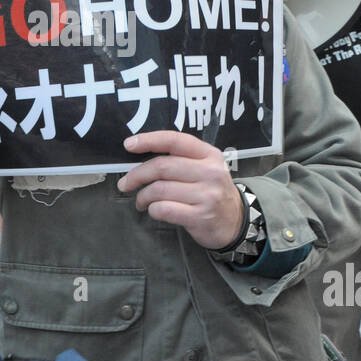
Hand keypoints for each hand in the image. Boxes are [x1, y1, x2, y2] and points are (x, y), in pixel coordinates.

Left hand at [116, 131, 243, 249]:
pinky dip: (152, 210)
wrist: (235, 221)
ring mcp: (206, 195)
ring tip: (141, 201)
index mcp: (209, 154)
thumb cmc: (211, 191)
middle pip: (162, 167)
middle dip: (137, 175)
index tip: (129, 145)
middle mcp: (210, 172)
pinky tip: (154, 210)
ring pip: (159, 190)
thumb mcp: (205, 167)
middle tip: (125, 183)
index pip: (175, 140)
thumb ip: (180, 158)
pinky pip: (164, 209)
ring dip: (143, 196)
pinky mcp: (200, 217)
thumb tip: (140, 155)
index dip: (149, 140)